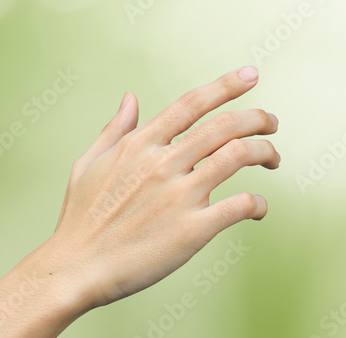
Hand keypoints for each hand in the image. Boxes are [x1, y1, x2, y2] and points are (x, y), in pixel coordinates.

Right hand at [44, 67, 278, 309]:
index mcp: (140, 144)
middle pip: (225, 125)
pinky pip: (239, 205)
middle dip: (258, 118)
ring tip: (273, 158)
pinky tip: (258, 208)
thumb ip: (115, 129)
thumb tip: (130, 98)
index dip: (226, 85)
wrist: (72, 271)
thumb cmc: (79, 220)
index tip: (250, 75)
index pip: (192, 103)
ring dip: (265, 152)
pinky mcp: (192, 230)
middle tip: (272, 123)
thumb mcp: (88, 164)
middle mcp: (163, 164)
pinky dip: (258, 203)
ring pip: (238, 155)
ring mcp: (179, 196)